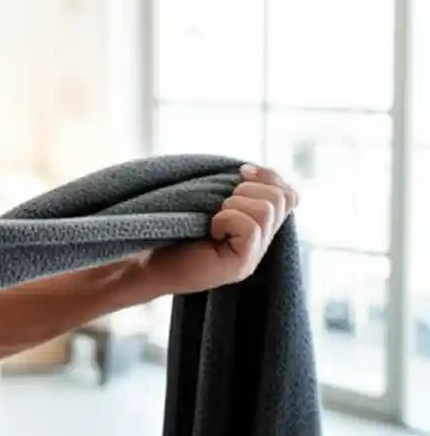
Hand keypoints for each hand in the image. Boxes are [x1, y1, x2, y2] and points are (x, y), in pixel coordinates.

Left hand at [143, 163, 300, 295]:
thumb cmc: (171, 229)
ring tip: (213, 218)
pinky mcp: (240, 266)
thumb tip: (249, 169)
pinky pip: (249, 227)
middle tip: (219, 204)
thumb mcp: (208, 202)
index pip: (288, 196)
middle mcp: (260, 242)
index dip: (270, 177)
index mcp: (257, 226)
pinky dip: (226, 219)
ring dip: (234, 204)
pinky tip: (210, 229)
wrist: (147, 261)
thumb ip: (233, 191)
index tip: (241, 171)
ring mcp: (253, 256)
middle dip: (248, 189)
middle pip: (281, 198)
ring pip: (266, 210)